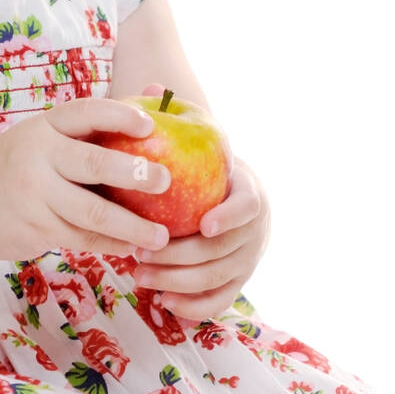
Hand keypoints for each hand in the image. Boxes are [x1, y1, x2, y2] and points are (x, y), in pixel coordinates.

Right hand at [0, 96, 173, 266]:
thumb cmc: (20, 165)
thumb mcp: (42, 137)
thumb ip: (89, 128)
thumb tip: (157, 102)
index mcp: (45, 126)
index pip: (86, 113)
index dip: (119, 116)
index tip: (151, 126)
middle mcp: (38, 155)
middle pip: (95, 163)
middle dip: (135, 173)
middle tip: (167, 181)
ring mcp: (34, 193)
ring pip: (93, 212)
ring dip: (132, 226)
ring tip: (161, 237)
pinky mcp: (35, 227)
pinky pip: (82, 238)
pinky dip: (110, 245)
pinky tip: (131, 248)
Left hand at [133, 86, 270, 318]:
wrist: (226, 193)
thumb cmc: (204, 162)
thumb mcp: (199, 136)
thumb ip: (179, 115)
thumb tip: (152, 87)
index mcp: (250, 192)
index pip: (248, 207)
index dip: (229, 217)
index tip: (204, 224)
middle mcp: (255, 230)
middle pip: (224, 251)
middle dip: (181, 256)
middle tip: (141, 251)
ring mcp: (248, 259)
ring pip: (217, 279)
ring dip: (176, 281)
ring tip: (138, 273)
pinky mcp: (237, 282)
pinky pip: (218, 301)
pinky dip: (192, 306)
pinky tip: (161, 302)